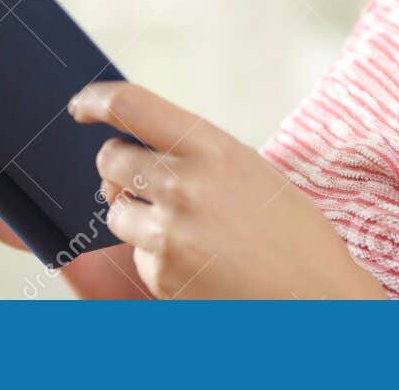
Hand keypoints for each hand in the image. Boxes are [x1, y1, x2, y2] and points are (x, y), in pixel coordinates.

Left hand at [68, 81, 386, 298]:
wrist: (317, 298)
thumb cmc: (291, 233)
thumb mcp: (249, 171)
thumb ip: (194, 154)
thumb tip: (135, 149)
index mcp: (212, 147)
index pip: (131, 105)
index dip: (96, 100)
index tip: (80, 107)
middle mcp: (185, 183)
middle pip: (110, 159)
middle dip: (116, 170)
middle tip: (137, 182)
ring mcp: (170, 231)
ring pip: (115, 211)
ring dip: (133, 216)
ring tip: (183, 229)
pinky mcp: (162, 273)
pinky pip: (138, 255)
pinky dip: (157, 258)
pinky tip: (199, 264)